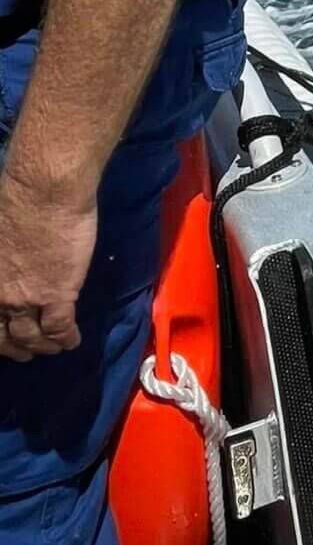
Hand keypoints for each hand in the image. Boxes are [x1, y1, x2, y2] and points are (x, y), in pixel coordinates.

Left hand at [0, 169, 96, 360]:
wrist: (44, 193)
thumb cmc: (14, 201)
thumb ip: (0, 261)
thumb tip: (9, 268)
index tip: (5, 334)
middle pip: (3, 336)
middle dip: (16, 348)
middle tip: (26, 351)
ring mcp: (25, 299)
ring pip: (31, 337)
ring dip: (43, 346)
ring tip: (54, 348)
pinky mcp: (57, 296)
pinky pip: (59, 328)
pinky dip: (66, 339)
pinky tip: (73, 340)